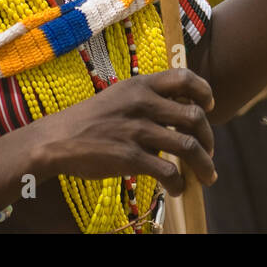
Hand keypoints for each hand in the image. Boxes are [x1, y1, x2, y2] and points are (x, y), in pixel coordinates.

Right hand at [28, 68, 216, 196]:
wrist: (57, 140)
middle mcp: (142, 104)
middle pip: (194, 116)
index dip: (204, 91)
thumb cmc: (90, 119)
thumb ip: (148, 99)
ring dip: (203, 164)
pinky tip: (177, 189)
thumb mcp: (119, 96)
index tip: (209, 106)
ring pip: (188, 146)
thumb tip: (180, 112)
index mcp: (140, 85)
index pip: (184, 78)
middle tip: (208, 151)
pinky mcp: (130, 157)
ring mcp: (137, 130)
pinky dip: (178, 183)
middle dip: (208, 137)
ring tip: (207, 176)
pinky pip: (168, 172)